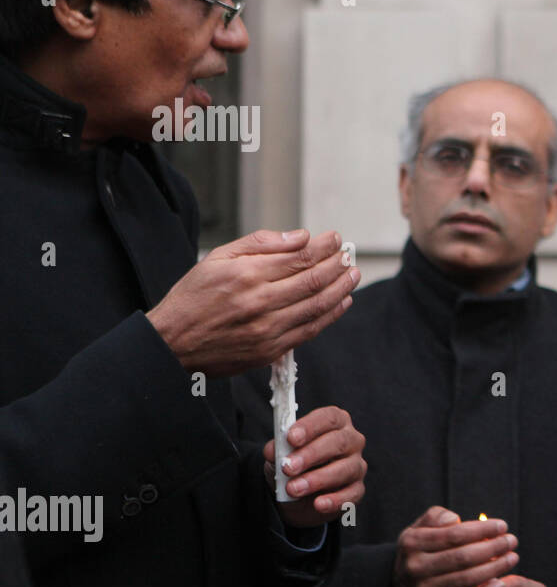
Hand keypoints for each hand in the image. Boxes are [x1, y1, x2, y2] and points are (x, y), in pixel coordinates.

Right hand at [147, 229, 359, 375]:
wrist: (172, 344)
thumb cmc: (193, 298)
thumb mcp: (217, 259)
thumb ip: (260, 244)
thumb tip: (299, 237)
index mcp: (246, 275)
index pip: (299, 257)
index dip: (323, 247)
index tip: (335, 239)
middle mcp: (260, 301)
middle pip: (313, 280)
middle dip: (337, 265)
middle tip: (348, 255)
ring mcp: (268, 328)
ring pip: (317, 305)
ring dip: (341, 288)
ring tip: (352, 274)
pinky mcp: (271, 349)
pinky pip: (310, 330)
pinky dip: (331, 314)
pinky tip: (342, 301)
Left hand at [263, 406, 366, 526]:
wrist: (297, 495)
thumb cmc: (294, 464)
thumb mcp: (280, 454)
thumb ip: (277, 449)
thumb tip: (273, 450)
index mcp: (335, 423)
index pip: (329, 418)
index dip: (311, 426)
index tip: (291, 438)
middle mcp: (351, 441)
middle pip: (338, 442)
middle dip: (311, 455)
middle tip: (289, 467)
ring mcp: (357, 465)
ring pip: (345, 469)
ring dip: (317, 479)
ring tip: (293, 489)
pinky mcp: (357, 490)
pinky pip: (351, 495)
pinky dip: (334, 500)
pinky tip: (318, 504)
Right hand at [389, 508, 517, 586]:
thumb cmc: (418, 550)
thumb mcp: (419, 528)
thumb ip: (437, 517)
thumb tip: (456, 519)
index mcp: (412, 542)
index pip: (454, 535)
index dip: (482, 530)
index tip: (502, 525)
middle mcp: (415, 567)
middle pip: (463, 557)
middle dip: (493, 548)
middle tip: (512, 541)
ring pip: (466, 580)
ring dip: (494, 569)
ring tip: (511, 558)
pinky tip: (500, 583)